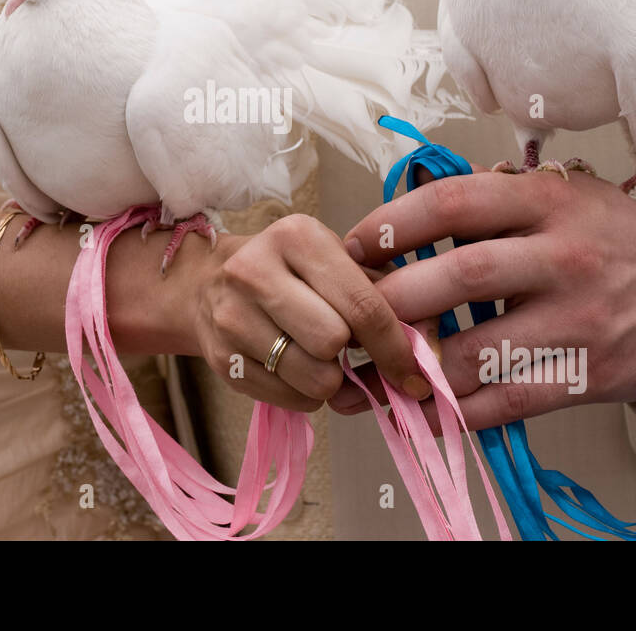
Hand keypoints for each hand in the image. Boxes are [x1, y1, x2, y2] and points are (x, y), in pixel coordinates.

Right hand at [187, 214, 432, 411]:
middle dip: (350, 354)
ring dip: (330, 379)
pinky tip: (293, 368)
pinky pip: (290, 399)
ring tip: (319, 358)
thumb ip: (385, 293)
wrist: (206, 283)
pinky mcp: (221, 358)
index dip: (395, 346)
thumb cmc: (289, 272)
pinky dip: (304, 394)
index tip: (416, 373)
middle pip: (334, 342)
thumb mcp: (333, 261)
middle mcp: (256, 270)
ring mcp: (232, 316)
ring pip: (314, 378)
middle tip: (345, 346)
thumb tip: (429, 346)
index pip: (361, 304)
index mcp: (297, 237)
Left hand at [329, 170, 635, 429]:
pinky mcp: (587, 375)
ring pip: (477, 350)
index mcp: (547, 201)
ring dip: (415, 367)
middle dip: (394, 300)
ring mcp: (578, 319)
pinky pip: (506, 401)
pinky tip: (421, 411)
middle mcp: (562, 256)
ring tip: (373, 373)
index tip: (353, 248)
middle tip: (353, 318)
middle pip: (459, 276)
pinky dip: (456, 411)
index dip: (392, 225)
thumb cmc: (610, 243)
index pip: (454, 203)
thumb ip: (494, 201)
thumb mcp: (563, 198)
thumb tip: (404, 215)